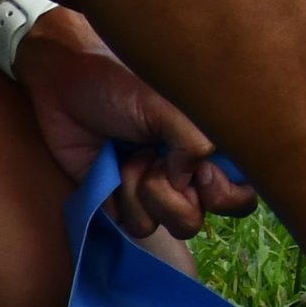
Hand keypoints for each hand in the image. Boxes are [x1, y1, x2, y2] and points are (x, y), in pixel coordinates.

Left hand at [13, 11, 256, 237]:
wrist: (64, 80)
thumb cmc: (120, 80)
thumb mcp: (169, 104)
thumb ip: (196, 144)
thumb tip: (189, 183)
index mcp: (210, 144)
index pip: (241, 190)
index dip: (224, 192)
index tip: (200, 170)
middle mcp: (186, 169)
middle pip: (204, 216)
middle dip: (177, 199)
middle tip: (156, 163)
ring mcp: (154, 187)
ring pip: (169, 226)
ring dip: (144, 194)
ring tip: (130, 157)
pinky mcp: (120, 200)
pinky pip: (134, 226)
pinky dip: (121, 201)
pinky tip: (112, 169)